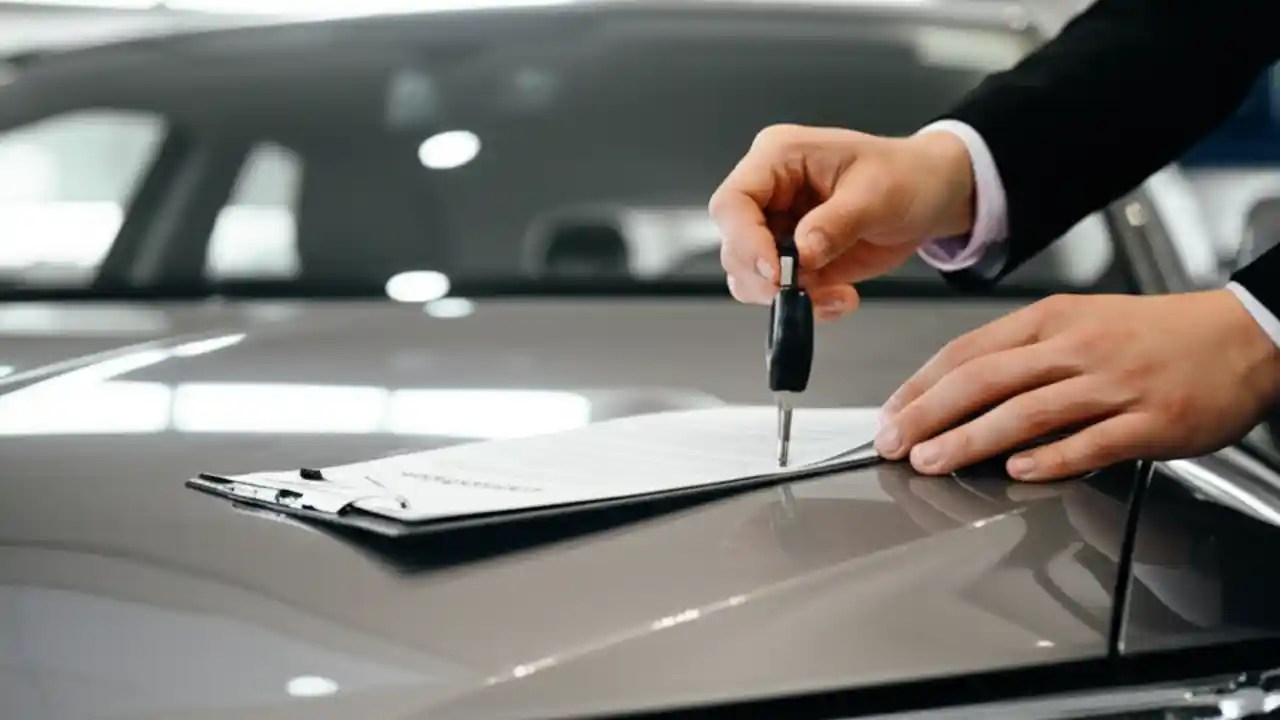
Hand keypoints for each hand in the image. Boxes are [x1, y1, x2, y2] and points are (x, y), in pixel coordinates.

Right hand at [709, 124, 974, 319]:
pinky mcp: (794, 258)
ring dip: (789, 295)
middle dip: (766, 276)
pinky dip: (807, 303)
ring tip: (836, 294)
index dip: (745, 240)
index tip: (775, 272)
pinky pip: (780, 291)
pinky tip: (840, 297)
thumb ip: (836, 222)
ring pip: (751, 275)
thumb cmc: (906, 175)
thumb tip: (802, 253)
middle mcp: (770, 193)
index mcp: (779, 158)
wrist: (931, 195)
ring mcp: (779, 228)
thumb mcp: (878, 193)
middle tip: (802, 289)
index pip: (733, 201)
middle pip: (734, 244)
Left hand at [875, 291, 1279, 480]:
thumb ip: (1022, 353)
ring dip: (971, 439)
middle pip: (985, 380)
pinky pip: (1091, 442)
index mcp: (1052, 319)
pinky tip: (1017, 473)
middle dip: (929, 414)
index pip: (968, 350)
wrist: (1245, 334)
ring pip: (1027, 412)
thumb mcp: (1080, 321)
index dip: (921, 384)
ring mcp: (1114, 384)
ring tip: (933, 461)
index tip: (891, 413)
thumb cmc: (1154, 334)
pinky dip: (1050, 459)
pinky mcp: (1151, 420)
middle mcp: (1077, 347)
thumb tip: (958, 388)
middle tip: (894, 443)